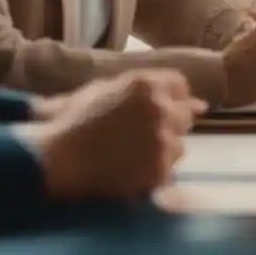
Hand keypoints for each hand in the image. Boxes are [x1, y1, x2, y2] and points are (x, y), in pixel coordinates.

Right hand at [27, 70, 205, 200]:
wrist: (54, 158)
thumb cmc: (72, 120)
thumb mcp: (106, 89)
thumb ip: (149, 88)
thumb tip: (201, 103)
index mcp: (146, 84)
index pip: (180, 86)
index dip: (169, 99)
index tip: (156, 111)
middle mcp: (160, 108)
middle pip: (184, 116)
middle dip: (168, 125)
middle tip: (140, 136)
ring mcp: (161, 139)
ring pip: (180, 145)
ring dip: (163, 150)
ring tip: (131, 155)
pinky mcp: (158, 168)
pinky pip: (169, 171)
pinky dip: (154, 172)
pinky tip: (130, 170)